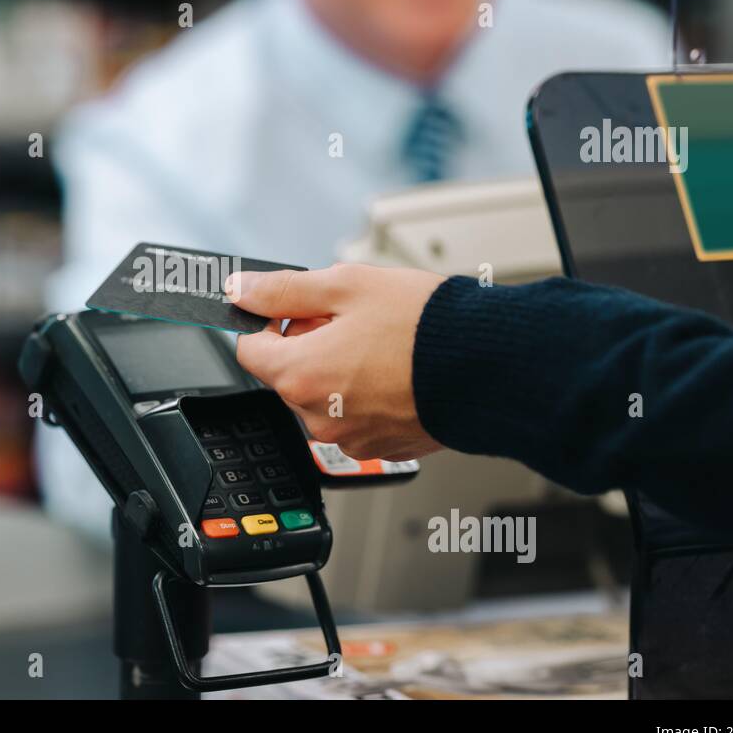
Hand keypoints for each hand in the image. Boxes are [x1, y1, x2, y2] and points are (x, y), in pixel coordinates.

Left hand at [228, 264, 447, 461]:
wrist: (491, 367)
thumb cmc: (426, 326)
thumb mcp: (347, 285)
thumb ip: (284, 290)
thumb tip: (242, 291)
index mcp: (300, 374)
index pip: (249, 349)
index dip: (268, 322)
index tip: (293, 308)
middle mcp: (317, 417)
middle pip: (289, 373)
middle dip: (310, 343)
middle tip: (353, 320)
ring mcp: (349, 438)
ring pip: (322, 396)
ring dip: (338, 369)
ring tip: (383, 345)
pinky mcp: (380, 447)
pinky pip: (355, 416)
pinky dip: (367, 394)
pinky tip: (398, 370)